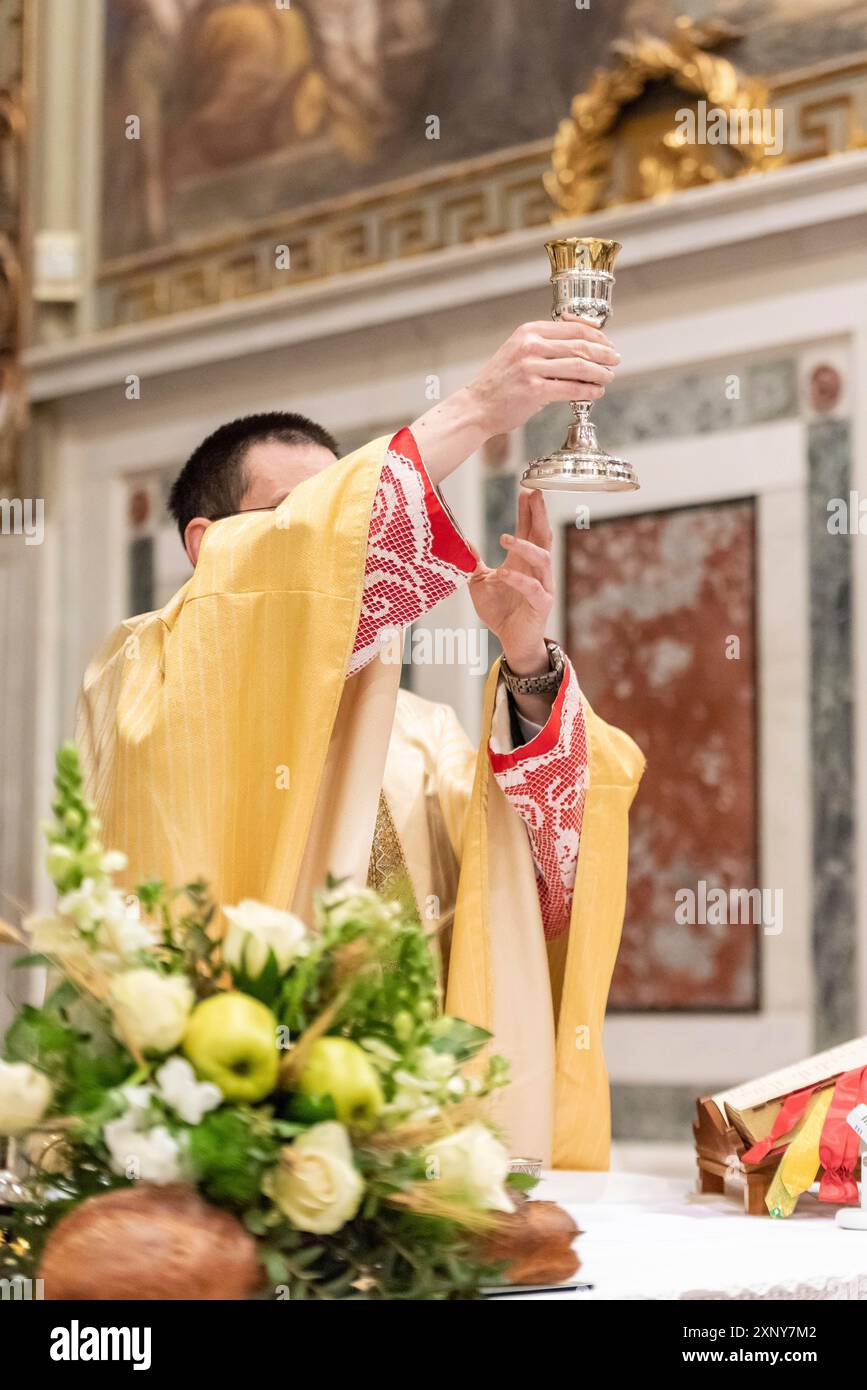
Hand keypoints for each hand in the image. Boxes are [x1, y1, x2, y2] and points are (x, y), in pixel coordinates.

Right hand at [410, 318, 618, 484]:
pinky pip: (571, 388)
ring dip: (600, 373)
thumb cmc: (500, 383)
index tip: (607, 343)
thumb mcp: (518, 352)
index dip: (596, 335)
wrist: (477, 406)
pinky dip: (588, 390)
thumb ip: (544, 347)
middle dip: (603, 353)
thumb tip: (579, 349)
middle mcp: (530, 345)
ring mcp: (531, 367)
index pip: (573, 327)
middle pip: (580, 345)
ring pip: (579, 366)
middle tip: (615, 359)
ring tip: (608, 377)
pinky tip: (596, 393)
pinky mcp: (534, 390)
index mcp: (529, 331)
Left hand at [469, 488, 553, 678]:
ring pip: (542, 559)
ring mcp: (542, 586)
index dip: (528, 510)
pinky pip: (533, 588)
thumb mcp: (480, 583)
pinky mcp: (541, 604)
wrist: (511, 641)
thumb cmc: (499, 611)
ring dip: (525, 546)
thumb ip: (474, 563)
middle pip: (542, 536)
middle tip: (533, 494)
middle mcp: (536, 569)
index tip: (525, 490)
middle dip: (538, 514)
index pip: (529, 529)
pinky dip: (518, 580)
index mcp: (523, 561)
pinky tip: (503, 574)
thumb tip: (463, 541)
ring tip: (505, 537)